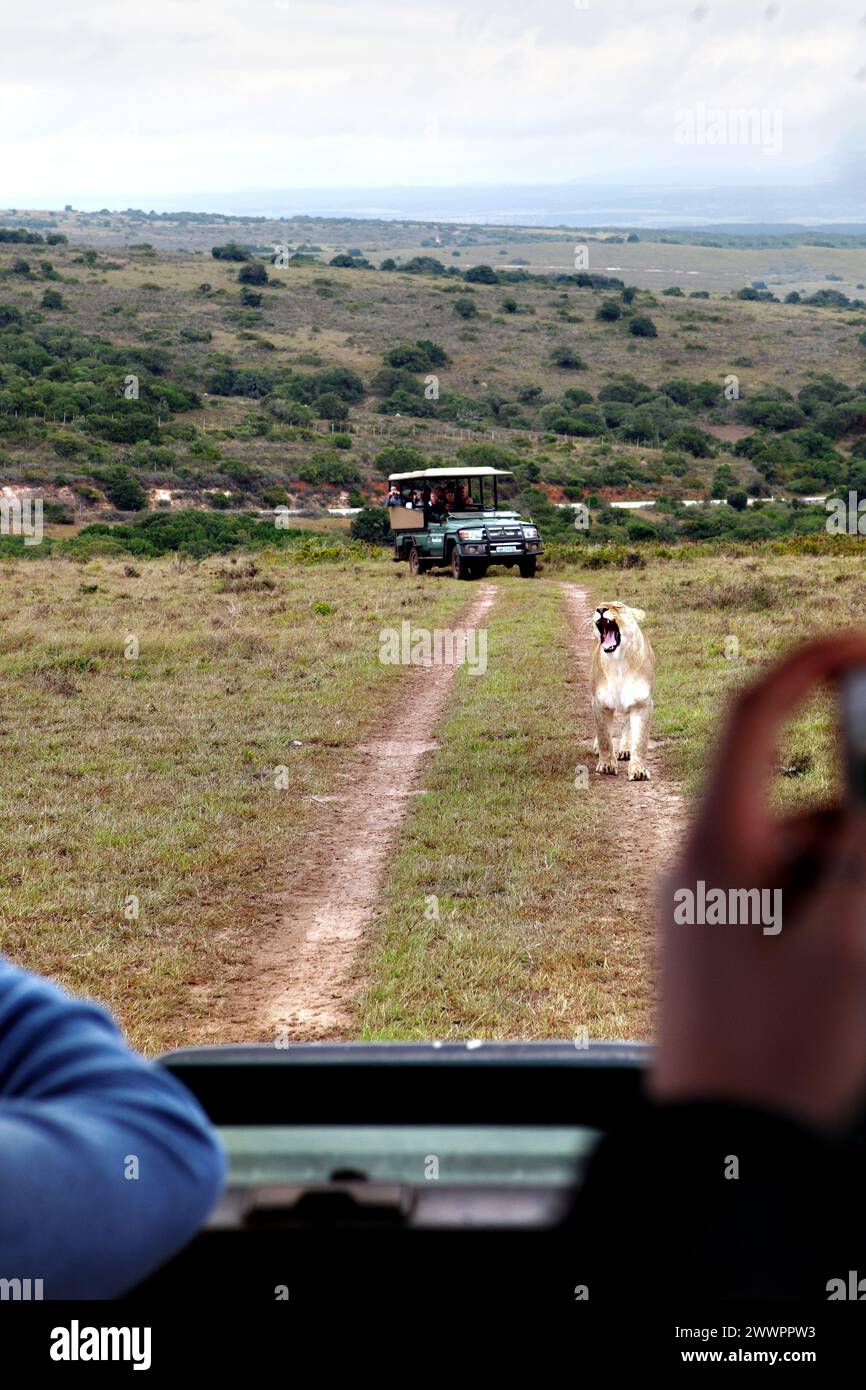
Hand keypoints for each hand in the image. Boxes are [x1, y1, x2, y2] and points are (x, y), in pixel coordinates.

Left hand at [651, 633, 865, 1129]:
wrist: (716, 1151)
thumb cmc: (777, 1052)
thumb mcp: (848, 943)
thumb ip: (864, 849)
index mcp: (716, 842)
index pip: (754, 716)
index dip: (809, 663)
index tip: (862, 642)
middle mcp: (699, 860)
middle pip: (793, 799)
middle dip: (855, 823)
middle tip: (863, 900)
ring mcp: (703, 902)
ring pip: (794, 854)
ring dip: (847, 874)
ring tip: (852, 944)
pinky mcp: (714, 939)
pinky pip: (780, 895)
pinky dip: (827, 907)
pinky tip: (846, 956)